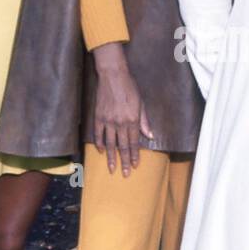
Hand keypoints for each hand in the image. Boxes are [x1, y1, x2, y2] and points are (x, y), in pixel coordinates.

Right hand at [91, 44, 152, 175]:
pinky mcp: (98, 116)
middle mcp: (120, 123)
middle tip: (125, 174)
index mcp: (132, 120)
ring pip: (109, 143)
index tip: (135, 165)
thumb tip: (150, 136)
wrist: (112, 75)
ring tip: (112, 168)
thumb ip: (144, 121)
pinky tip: (101, 151)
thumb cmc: (129, 87)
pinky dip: (99, 143)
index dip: (134, 155)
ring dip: (111, 157)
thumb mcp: (141, 103)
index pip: (133, 142)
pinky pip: (98, 134)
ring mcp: (107, 120)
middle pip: (122, 146)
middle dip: (124, 161)